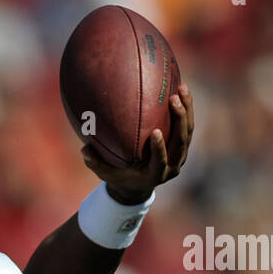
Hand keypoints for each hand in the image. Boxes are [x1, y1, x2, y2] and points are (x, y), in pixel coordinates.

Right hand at [82, 83, 194, 203]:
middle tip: (173, 99)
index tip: (157, 132)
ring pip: (188, 132)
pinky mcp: (182, 146)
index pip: (161, 162)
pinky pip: (188, 126)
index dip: (160, 148)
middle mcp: (171, 167)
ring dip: (186, 110)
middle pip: (180, 142)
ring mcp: (180, 156)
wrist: (138, 185)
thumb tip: (84, 151)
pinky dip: (187, 108)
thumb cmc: (119, 177)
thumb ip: (96, 163)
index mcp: (154, 175)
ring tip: (181, 88)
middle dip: (179, 120)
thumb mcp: (106, 174)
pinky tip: (182, 89)